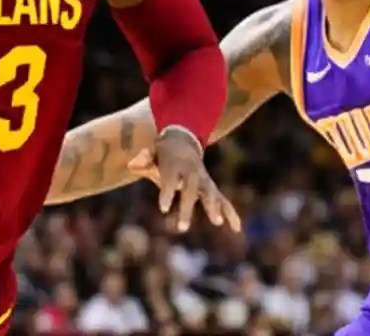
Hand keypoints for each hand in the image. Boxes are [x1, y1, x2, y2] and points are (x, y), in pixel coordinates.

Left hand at [127, 128, 241, 232]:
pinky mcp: (211, 187)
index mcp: (173, 164)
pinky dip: (231, 212)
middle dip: (188, 206)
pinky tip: (237, 228)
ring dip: (213, 207)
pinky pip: (223, 200)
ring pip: (209, 193)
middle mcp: (190, 172)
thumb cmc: (162, 154)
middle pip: (190, 189)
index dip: (166, 193)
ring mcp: (203, 179)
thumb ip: (142, 160)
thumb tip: (132, 164)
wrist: (183, 140)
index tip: (163, 208)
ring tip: (217, 222)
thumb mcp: (150, 153)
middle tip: (183, 226)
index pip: (169, 180)